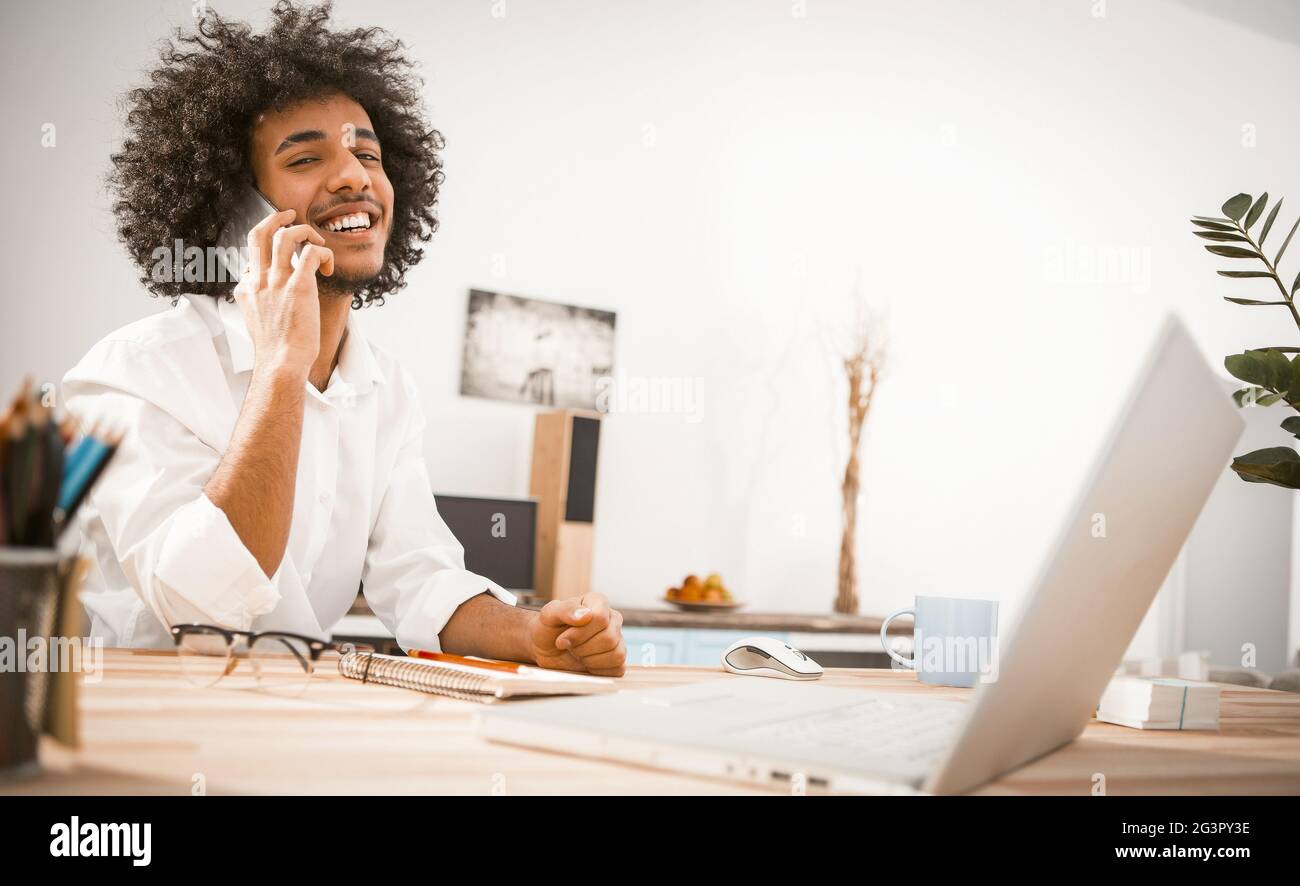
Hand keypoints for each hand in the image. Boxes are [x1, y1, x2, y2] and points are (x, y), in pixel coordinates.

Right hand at [232, 208, 334, 375]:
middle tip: (290, 214)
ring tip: (317, 239)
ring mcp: (276, 281)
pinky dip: (323, 252)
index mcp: (245, 289)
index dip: (268, 255)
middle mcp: (257, 280)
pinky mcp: (298, 285)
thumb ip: (259, 305)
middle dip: (275, 218)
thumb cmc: (276, 351)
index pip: (251, 259)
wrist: (281, 363)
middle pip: (258, 234)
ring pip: (285, 235)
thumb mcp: (257, 323)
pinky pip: (312, 252)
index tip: (285, 264)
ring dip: (304, 230)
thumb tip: (267, 299)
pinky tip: (328, 267)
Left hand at [525, 593, 625, 676]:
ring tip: (578, 653)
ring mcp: (618, 638)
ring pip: (616, 654)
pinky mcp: (617, 659)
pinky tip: (586, 663)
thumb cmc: (548, 628)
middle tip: (569, 646)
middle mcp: (612, 618)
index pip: (600, 618)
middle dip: (583, 648)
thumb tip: (586, 615)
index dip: (580, 633)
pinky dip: (598, 670)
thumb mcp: (548, 615)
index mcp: (598, 602)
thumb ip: (566, 610)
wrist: (545, 648)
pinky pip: (618, 668)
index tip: (562, 638)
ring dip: (590, 659)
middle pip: (609, 638)